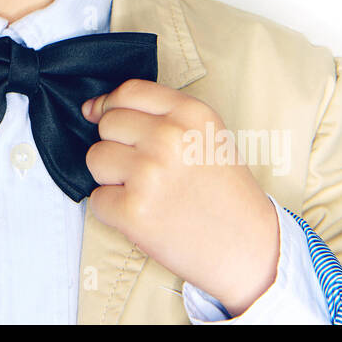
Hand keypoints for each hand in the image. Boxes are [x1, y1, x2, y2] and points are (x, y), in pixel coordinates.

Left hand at [81, 79, 279, 315]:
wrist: (251, 249)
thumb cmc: (226, 193)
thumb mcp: (207, 135)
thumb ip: (157, 115)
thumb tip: (89, 108)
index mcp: (191, 113)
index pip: (129, 92)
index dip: (111, 106)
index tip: (105, 118)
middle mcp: (169, 138)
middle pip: (108, 125)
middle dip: (118, 147)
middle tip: (147, 171)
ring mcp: (149, 174)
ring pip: (96, 159)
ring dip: (112, 178)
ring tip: (147, 193)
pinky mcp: (133, 211)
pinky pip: (96, 200)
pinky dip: (113, 212)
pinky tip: (145, 217)